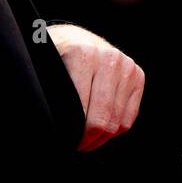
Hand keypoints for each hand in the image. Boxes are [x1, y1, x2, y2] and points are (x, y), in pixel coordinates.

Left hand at [46, 24, 144, 150]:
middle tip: (75, 145)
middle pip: (103, 120)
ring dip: (102, 138)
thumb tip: (50, 127)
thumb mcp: (44, 70)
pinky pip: (129, 118)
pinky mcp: (137, 75)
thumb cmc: (54, 59)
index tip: (64, 141)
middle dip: (88, 140)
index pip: (82, 112)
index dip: (73, 134)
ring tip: (86, 140)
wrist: (75, 38)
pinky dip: (115, 129)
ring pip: (118, 122)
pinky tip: (100, 129)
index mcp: (82, 55)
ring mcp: (126, 66)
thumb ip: (47, 94)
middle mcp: (109, 58)